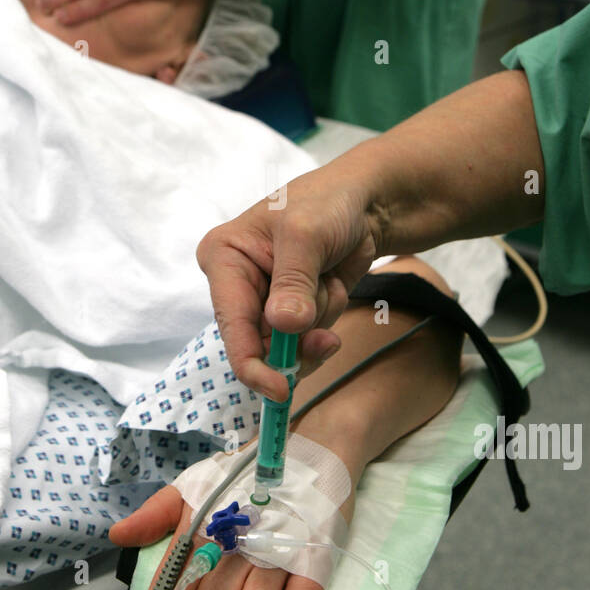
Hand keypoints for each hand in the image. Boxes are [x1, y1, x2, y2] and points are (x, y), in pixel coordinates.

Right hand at [196, 149, 383, 399]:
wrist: (365, 200)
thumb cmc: (326, 203)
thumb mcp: (306, 235)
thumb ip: (293, 282)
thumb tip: (284, 325)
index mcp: (224, 258)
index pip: (230, 323)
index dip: (252, 363)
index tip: (280, 389)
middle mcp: (238, 284)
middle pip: (258, 343)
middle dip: (295, 342)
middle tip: (324, 336)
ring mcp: (267, 299)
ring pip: (288, 344)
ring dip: (318, 320)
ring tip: (329, 280)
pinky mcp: (294, 309)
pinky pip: (309, 336)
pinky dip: (328, 317)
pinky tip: (333, 284)